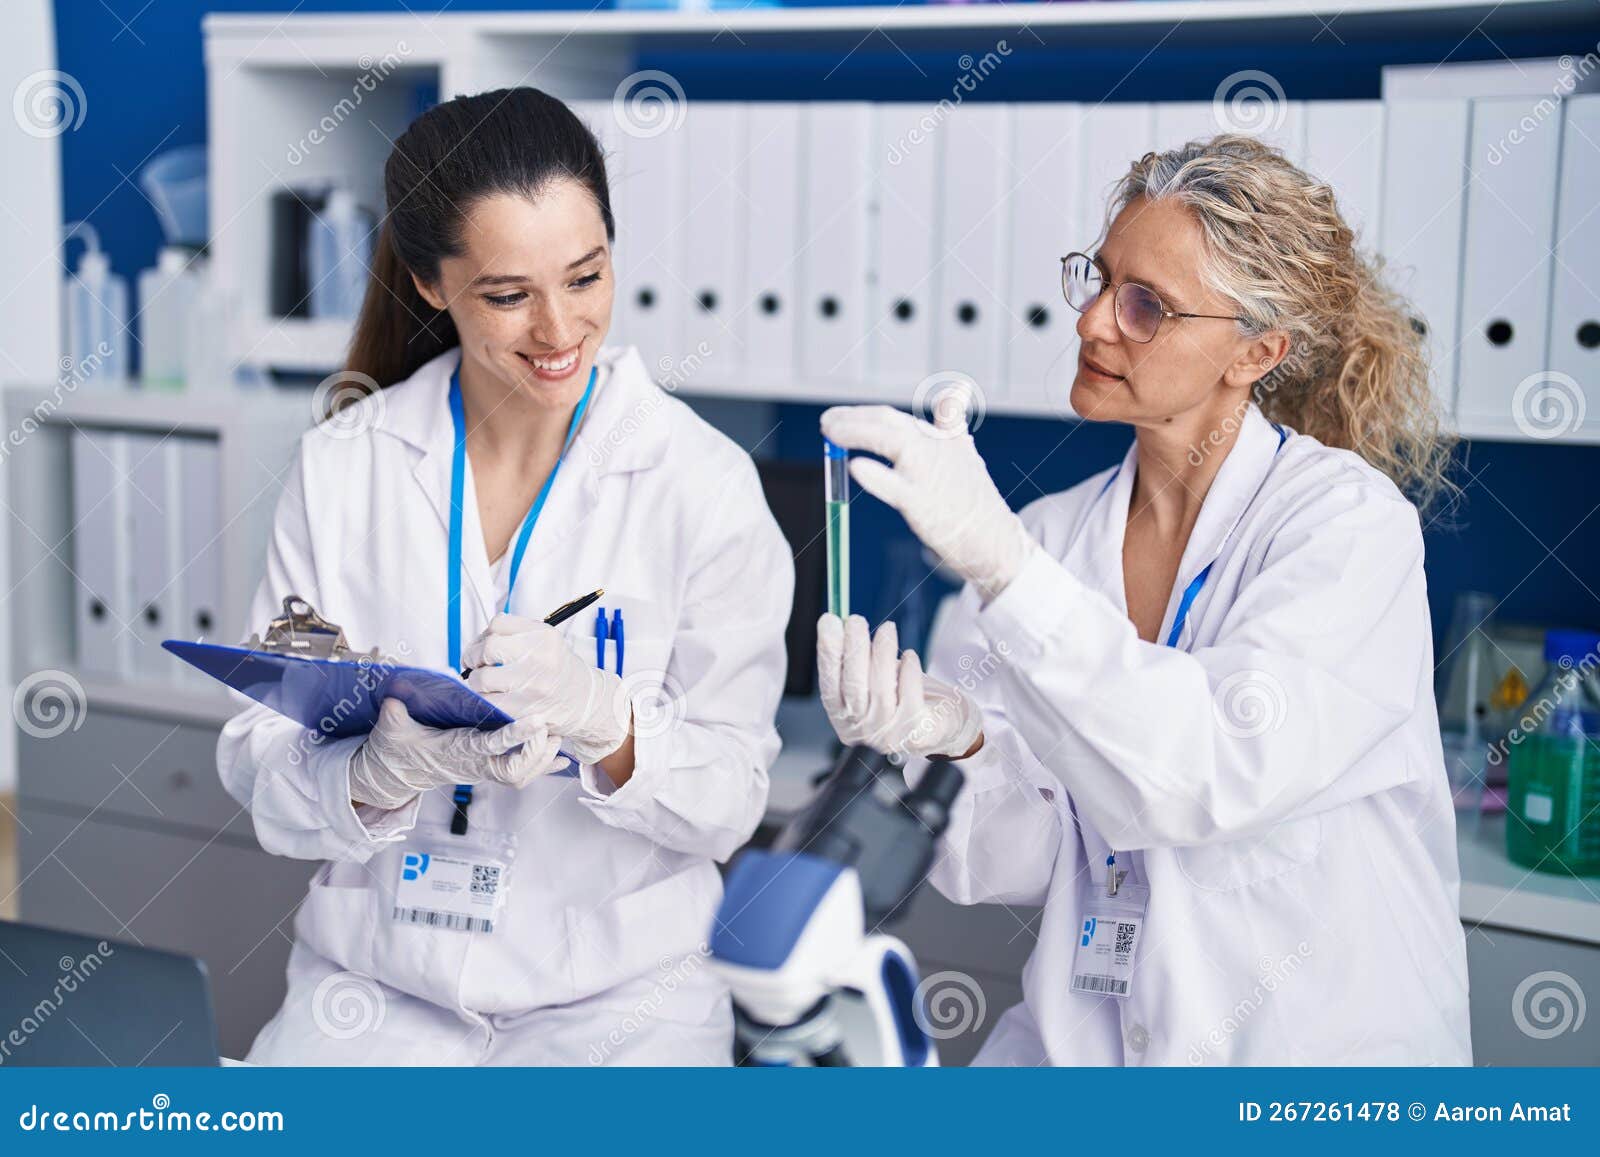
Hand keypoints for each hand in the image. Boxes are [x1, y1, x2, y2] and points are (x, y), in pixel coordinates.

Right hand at [348, 698, 565, 809]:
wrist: (397, 772)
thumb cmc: (398, 750)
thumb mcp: (392, 731)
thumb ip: (394, 716)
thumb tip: (393, 699)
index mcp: (455, 752)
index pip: (489, 746)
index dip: (514, 735)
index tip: (536, 721)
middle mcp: (473, 765)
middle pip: (514, 771)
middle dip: (536, 752)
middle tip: (549, 728)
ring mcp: (482, 770)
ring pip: (521, 775)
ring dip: (542, 758)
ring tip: (556, 736)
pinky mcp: (488, 769)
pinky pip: (522, 775)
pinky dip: (543, 766)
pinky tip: (560, 757)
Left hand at [462, 613, 628, 763]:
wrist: (584, 700)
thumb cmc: (558, 668)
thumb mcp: (546, 640)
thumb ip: (515, 632)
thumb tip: (479, 639)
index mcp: (544, 636)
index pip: (497, 625)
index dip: (484, 634)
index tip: (483, 644)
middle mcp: (540, 658)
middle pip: (487, 649)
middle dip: (473, 656)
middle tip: (474, 662)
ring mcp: (531, 686)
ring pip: (481, 679)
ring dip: (476, 680)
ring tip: (486, 681)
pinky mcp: (523, 710)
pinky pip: (487, 702)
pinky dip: (484, 699)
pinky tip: (493, 695)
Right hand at [816, 614, 981, 758]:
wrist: (944, 726)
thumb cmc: (905, 699)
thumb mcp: (875, 682)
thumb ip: (859, 662)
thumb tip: (846, 624)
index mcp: (845, 718)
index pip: (829, 686)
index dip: (827, 654)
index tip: (829, 623)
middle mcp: (863, 730)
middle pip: (853, 686)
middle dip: (853, 649)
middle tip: (855, 621)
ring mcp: (890, 735)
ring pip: (881, 688)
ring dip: (882, 653)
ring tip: (887, 628)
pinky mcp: (917, 732)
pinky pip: (910, 694)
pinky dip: (908, 670)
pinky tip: (910, 657)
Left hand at [820, 397, 1034, 601]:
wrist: (994, 538)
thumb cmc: (973, 497)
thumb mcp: (964, 451)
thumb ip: (951, 421)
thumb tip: (957, 389)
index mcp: (938, 438)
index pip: (893, 418)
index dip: (862, 415)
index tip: (838, 417)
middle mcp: (934, 449)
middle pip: (888, 422)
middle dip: (853, 419)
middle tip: (826, 423)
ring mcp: (929, 475)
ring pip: (891, 442)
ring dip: (857, 432)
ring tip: (830, 431)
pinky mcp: (924, 504)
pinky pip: (896, 487)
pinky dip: (876, 476)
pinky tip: (856, 466)